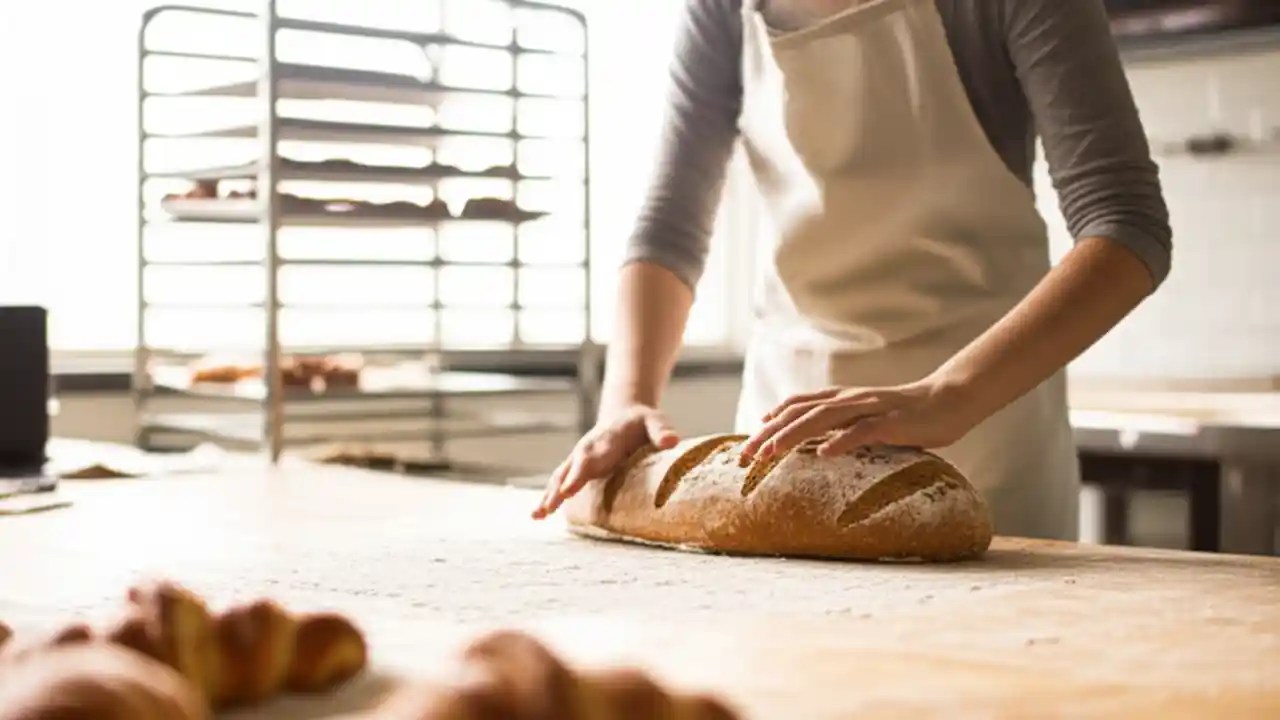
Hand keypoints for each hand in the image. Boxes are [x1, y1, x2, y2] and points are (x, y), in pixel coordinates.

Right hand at [531, 404, 679, 519]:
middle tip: (548, 508)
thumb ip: (662, 430)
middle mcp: (588, 449)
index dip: (578, 475)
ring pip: (560, 477)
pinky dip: (549, 497)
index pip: (591, 458)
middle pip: (570, 470)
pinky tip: (538, 515)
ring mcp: (579, 458)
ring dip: (549, 495)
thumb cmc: (642, 422)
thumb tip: (671, 441)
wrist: (625, 413)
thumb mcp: (655, 420)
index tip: (567, 491)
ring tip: (537, 515)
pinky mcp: (576, 467)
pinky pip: (559, 482)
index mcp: (606, 439)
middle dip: (558, 489)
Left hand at [737, 377, 976, 463]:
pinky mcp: (891, 422)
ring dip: (793, 435)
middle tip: (746, 455)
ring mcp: (869, 408)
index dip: (770, 420)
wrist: (949, 400)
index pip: (797, 406)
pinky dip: (841, 441)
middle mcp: (849, 399)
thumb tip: (816, 445)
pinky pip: (862, 431)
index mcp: (841, 399)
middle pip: (800, 413)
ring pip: (823, 419)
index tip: (749, 440)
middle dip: (769, 433)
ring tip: (770, 453)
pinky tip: (824, 454)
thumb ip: (842, 427)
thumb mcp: (867, 420)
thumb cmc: (906, 416)